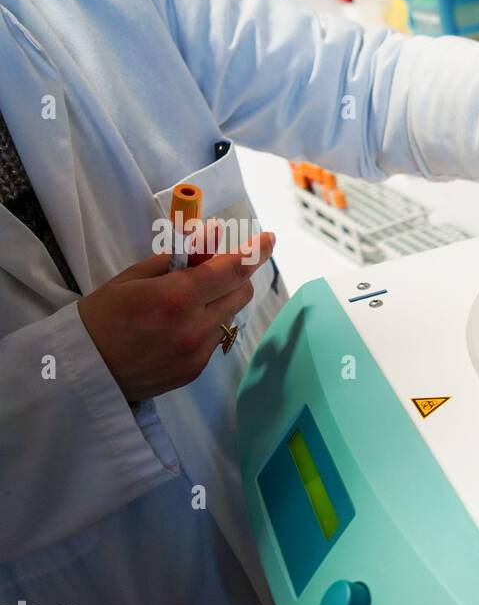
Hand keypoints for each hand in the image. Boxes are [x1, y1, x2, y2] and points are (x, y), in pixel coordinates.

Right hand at [78, 231, 274, 402]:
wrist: (83, 369)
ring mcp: (198, 353)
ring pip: (229, 317)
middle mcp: (195, 327)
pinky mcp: (197, 370)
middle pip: (240, 294)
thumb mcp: (134, 277)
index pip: (232, 270)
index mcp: (177, 298)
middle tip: (213, 270)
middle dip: (234, 277)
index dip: (255, 253)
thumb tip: (212, 235)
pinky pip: (215, 339)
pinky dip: (206, 325)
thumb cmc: (101, 315)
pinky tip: (177, 327)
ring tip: (186, 301)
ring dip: (219, 302)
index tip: (270, 240)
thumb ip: (179, 259)